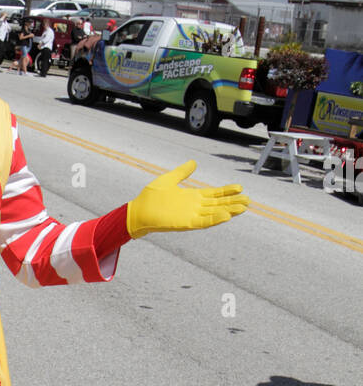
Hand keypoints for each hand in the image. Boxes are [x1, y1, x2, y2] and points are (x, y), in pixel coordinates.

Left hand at [126, 160, 248, 239]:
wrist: (137, 210)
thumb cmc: (150, 197)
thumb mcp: (169, 180)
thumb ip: (182, 172)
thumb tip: (193, 162)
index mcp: (192, 197)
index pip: (214, 194)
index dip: (227, 191)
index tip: (240, 187)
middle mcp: (194, 207)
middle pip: (218, 204)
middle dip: (233, 202)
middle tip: (249, 200)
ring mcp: (191, 215)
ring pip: (214, 213)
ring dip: (228, 210)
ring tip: (243, 208)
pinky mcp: (185, 223)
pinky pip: (203, 222)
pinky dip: (215, 219)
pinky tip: (226, 216)